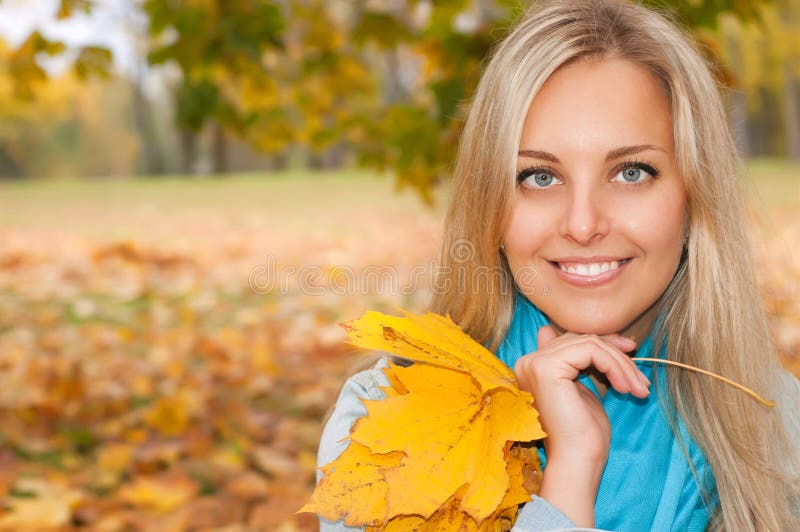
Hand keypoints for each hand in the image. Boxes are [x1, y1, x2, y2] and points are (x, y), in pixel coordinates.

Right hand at [513, 326, 649, 525]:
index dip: (603, 343)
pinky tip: (625, 388)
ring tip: (638, 388)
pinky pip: (590, 350)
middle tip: (641, 379)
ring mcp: (535, 363)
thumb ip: (575, 362)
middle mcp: (528, 362)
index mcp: (533, 367)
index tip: (631, 352)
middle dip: (616, 354)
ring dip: (620, 364)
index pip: (571, 341)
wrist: (577, 461)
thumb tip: (557, 330)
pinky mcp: (547, 367)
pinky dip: (614, 366)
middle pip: (580, 339)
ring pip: (588, 343)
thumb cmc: (583, 435)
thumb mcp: (581, 389)